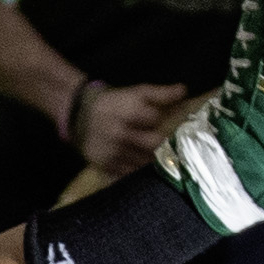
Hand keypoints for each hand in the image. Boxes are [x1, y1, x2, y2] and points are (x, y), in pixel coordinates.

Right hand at [73, 80, 191, 176]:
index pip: (157, 121)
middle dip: (162, 144)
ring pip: (144, 161)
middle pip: (154, 144)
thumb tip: (184, 90)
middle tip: (168, 145)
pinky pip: (130, 173)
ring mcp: (113, 151)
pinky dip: (138, 169)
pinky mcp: (107, 165)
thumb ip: (161, 94)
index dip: (164, 122)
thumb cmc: (114, 102)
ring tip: (156, 154)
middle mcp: (121, 132)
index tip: (168, 124)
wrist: (79, 115)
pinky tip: (140, 162)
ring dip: (152, 159)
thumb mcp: (136, 93)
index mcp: (129, 111)